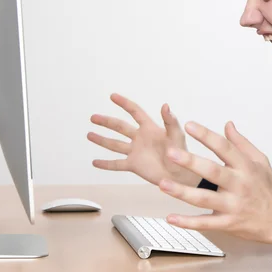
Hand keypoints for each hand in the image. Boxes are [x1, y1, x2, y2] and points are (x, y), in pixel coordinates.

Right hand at [87, 94, 201, 186]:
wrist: (182, 176)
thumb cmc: (182, 154)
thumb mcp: (176, 135)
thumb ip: (170, 121)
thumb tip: (165, 105)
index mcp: (150, 128)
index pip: (135, 112)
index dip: (124, 103)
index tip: (112, 96)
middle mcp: (140, 138)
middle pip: (120, 127)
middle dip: (106, 121)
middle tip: (93, 117)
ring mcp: (136, 152)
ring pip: (115, 144)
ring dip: (102, 140)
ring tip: (89, 135)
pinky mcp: (134, 165)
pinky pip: (117, 164)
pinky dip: (105, 164)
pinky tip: (95, 162)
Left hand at [158, 120, 271, 245]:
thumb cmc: (267, 188)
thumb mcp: (260, 161)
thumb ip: (242, 143)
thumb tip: (227, 125)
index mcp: (245, 167)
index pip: (224, 148)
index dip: (207, 136)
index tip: (190, 125)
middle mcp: (238, 185)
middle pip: (212, 172)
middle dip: (190, 162)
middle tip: (171, 153)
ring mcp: (232, 206)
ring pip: (204, 199)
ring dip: (182, 192)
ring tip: (162, 184)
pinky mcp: (227, 223)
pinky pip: (205, 223)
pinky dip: (187, 222)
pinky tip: (171, 218)